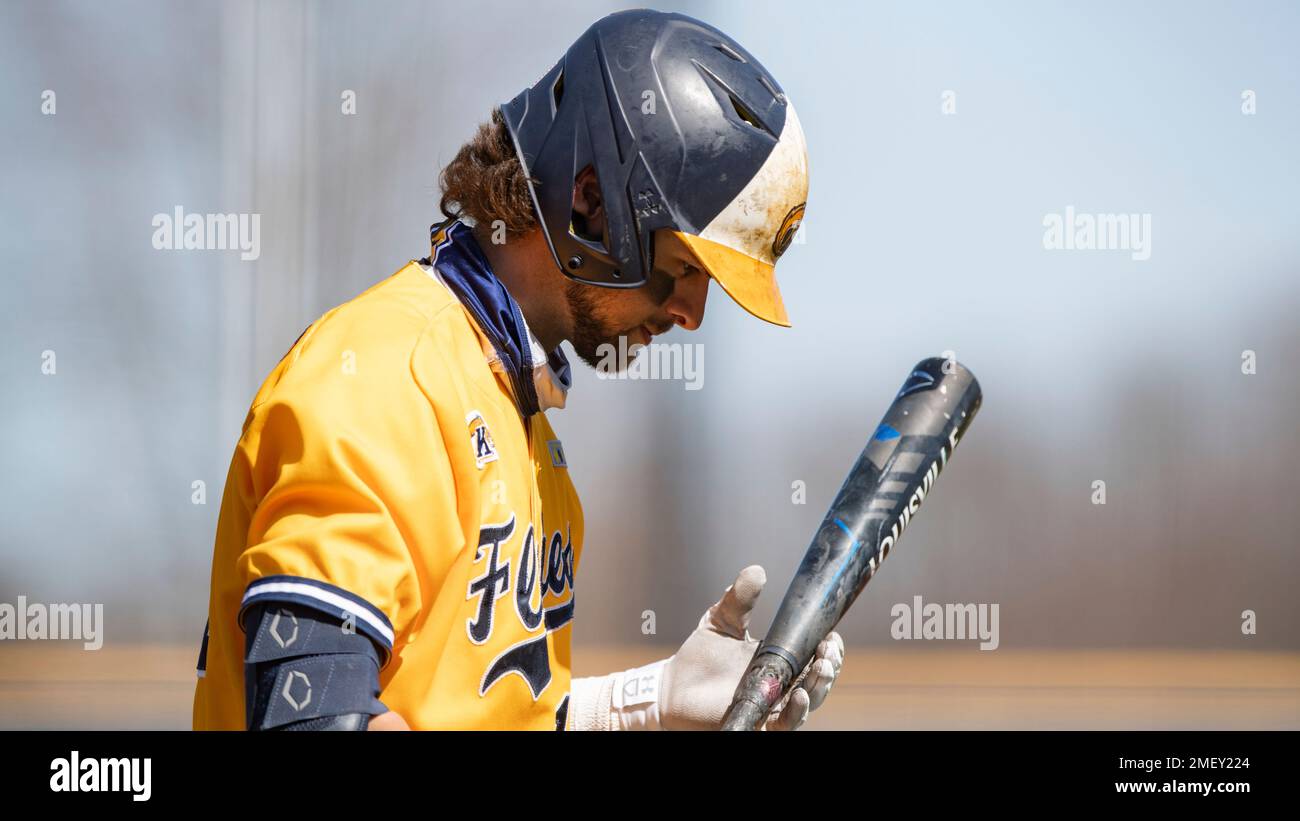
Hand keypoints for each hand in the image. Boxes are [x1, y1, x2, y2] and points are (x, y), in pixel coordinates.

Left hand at [658, 565, 843, 730]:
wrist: (671, 686)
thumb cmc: (700, 656)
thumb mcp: (721, 620)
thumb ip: (739, 598)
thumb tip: (756, 571)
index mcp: (778, 660)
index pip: (814, 655)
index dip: (829, 647)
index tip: (831, 634)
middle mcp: (780, 684)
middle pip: (818, 679)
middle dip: (830, 665)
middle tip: (828, 650)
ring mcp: (770, 706)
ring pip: (808, 701)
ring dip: (819, 686)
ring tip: (821, 667)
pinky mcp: (757, 723)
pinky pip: (783, 724)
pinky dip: (796, 711)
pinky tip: (799, 694)